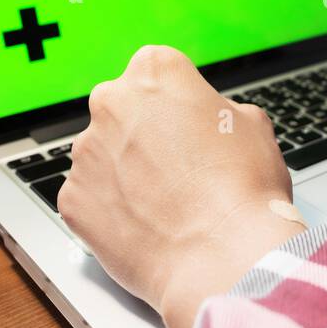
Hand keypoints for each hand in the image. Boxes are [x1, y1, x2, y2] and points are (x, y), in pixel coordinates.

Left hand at [59, 45, 305, 327]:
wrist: (222, 256)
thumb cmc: (244, 189)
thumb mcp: (254, 126)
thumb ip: (218, 109)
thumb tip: (210, 119)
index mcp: (155, 72)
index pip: (156, 71)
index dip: (177, 101)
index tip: (189, 124)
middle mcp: (111, 103)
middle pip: (122, 109)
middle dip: (144, 132)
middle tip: (178, 166)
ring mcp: (86, 153)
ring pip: (103, 155)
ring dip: (126, 172)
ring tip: (164, 203)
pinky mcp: (72, 199)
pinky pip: (89, 197)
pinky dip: (110, 209)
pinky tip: (144, 225)